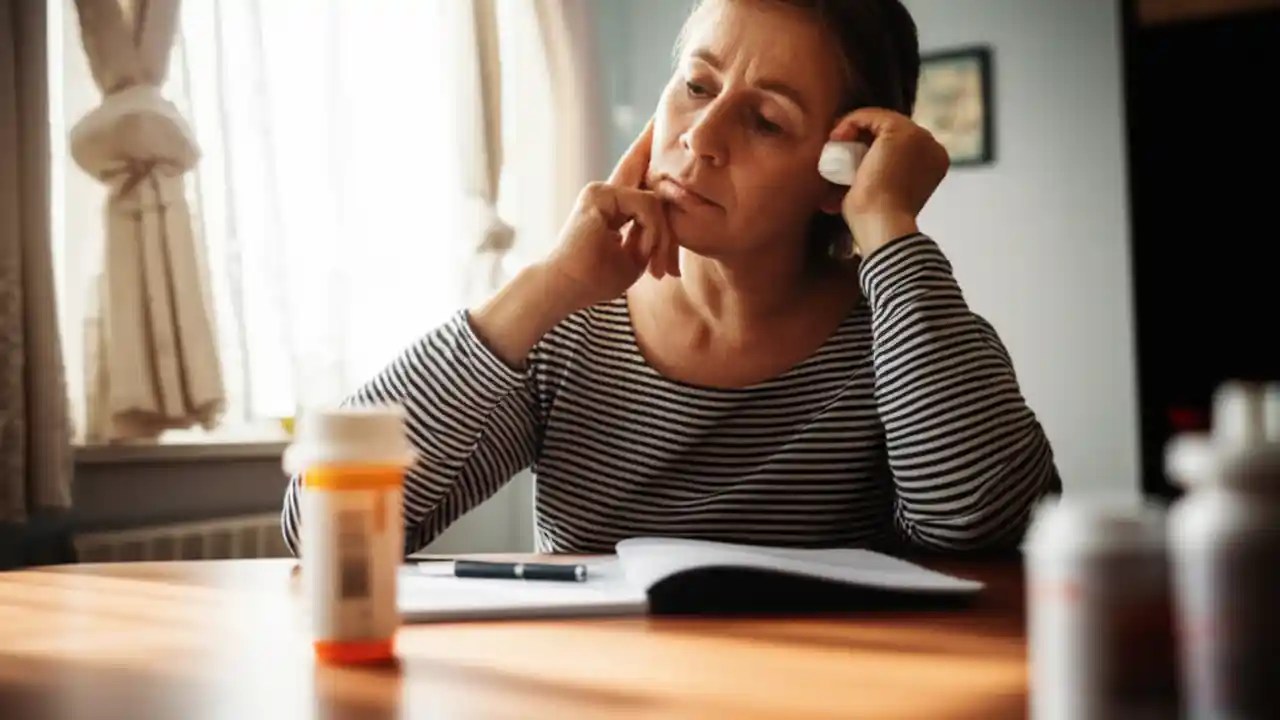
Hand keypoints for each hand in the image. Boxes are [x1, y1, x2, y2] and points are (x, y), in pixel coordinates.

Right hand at [542, 119, 679, 311]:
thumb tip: (667, 214)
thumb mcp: (635, 255)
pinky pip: (646, 205)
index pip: (636, 173)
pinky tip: (642, 253)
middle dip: (648, 137)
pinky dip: (652, 233)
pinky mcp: (599, 194)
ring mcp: (601, 190)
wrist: (565, 288)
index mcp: (612, 205)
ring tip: (655, 266)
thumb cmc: (596, 279)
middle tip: (658, 110)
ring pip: (654, 200)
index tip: (655, 120)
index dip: (645, 148)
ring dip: (662, 237)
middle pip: (640, 165)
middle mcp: (606, 192)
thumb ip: (651, 232)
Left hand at [829, 108, 948, 255]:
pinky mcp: (899, 131)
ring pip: (878, 121)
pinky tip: (836, 139)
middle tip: (835, 151)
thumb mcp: (879, 194)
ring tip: (833, 149)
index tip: (845, 160)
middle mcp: (931, 146)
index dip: (869, 147)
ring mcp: (918, 136)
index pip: (898, 145)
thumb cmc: (875, 219)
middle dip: (860, 137)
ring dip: (852, 130)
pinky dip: (849, 123)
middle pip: (889, 131)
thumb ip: (876, 178)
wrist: (882, 224)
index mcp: (933, 163)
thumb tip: (849, 176)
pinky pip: (869, 116)